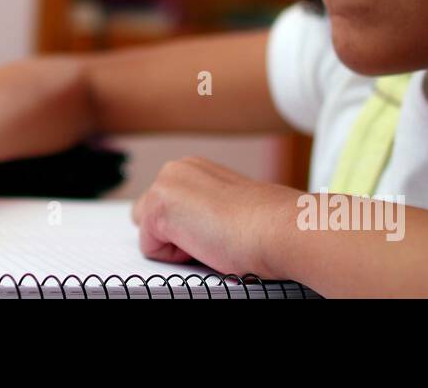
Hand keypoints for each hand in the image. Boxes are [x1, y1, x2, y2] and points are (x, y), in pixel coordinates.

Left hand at [130, 156, 299, 278]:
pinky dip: (175, 257)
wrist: (279, 228)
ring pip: (148, 233)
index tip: (218, 231)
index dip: (190, 231)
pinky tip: (205, 243)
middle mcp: (175, 170)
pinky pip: (150, 250)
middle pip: (148, 219)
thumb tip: (190, 230)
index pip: (168, 210)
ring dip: (175, 246)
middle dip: (175, 236)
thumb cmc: (268, 226)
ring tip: (212, 239)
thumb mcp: (231, 210)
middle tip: (215, 237)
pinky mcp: (157, 207)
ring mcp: (164, 185)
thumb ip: (205, 210)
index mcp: (194, 169)